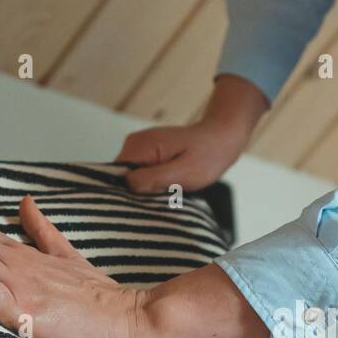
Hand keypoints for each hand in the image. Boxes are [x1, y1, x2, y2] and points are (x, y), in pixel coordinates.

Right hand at [114, 74, 267, 192]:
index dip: (128, 193)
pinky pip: (141, 174)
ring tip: (171, 188)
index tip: (149, 200)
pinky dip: (153, 184)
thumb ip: (153, 179)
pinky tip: (170, 183)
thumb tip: (126, 185)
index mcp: (139, 146)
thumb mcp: (182, 173)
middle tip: (166, 194)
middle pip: (122, 178)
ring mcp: (139, 148)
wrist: (221, 137)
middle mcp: (133, 144)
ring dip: (148, 189)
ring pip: (132, 179)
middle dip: (140, 192)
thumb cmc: (207, 155)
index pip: (115, 176)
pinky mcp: (147, 153)